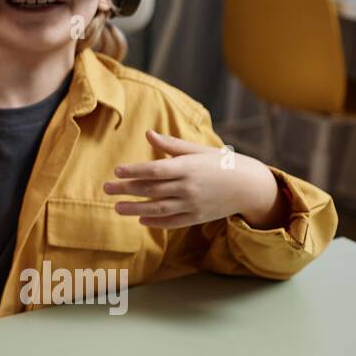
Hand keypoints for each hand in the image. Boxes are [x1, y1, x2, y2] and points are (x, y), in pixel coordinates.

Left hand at [102, 130, 287, 228]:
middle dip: (126, 189)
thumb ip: (171, 145)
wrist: (248, 186)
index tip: (117, 170)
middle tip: (107, 188)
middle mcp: (188, 187)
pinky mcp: (196, 218)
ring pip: (158, 208)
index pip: (154, 170)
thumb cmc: (220, 163)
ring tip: (117, 208)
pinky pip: (172, 222)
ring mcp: (192, 204)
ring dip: (135, 209)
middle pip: (151, 189)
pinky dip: (155, 222)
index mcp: (188, 167)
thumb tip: (148, 133)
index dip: (134, 171)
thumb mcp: (198, 150)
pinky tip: (140, 219)